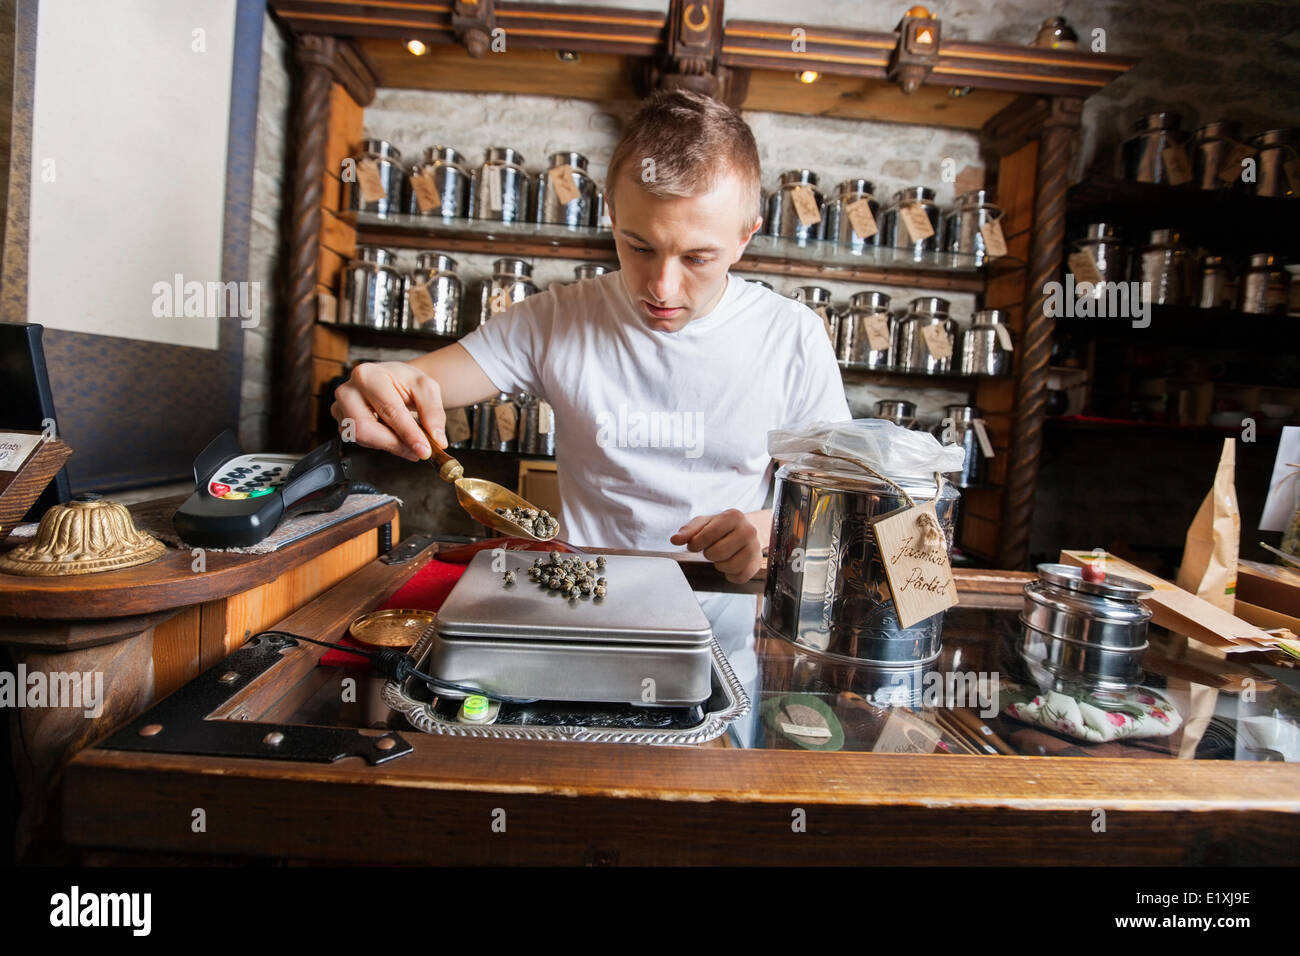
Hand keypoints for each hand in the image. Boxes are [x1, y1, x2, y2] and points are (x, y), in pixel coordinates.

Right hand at [330, 361, 445, 461]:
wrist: (393, 382)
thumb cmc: (405, 383)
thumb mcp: (426, 388)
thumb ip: (433, 412)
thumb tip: (437, 439)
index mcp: (368, 375)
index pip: (388, 409)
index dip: (408, 433)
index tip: (424, 449)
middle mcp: (348, 390)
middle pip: (365, 428)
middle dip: (395, 444)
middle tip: (418, 451)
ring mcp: (340, 408)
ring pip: (362, 438)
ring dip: (390, 445)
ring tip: (410, 442)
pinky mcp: (342, 424)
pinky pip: (361, 442)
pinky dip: (382, 444)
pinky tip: (395, 437)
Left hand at [670, 509, 762, 583]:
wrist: (747, 530)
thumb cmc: (722, 527)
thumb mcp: (704, 523)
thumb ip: (688, 531)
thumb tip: (675, 540)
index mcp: (733, 516)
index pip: (708, 535)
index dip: (696, 544)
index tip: (695, 544)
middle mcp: (748, 530)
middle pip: (718, 553)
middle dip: (709, 554)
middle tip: (711, 549)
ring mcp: (755, 547)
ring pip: (730, 567)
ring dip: (720, 565)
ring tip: (722, 556)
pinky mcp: (757, 563)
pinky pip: (739, 577)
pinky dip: (731, 575)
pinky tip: (730, 564)